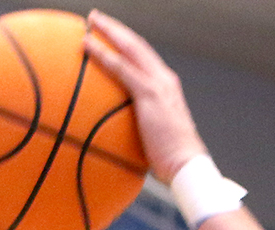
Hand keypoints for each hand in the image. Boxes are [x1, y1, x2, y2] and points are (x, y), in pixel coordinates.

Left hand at [83, 11, 207, 182]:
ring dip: (108, 32)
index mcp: (167, 87)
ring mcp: (159, 84)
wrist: (186, 166)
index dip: (127, 43)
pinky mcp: (150, 94)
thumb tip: (119, 135)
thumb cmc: (170, 160)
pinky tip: (87, 46)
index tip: (111, 36)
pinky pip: (121, 68)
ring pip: (130, 48)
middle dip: (116, 29)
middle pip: (137, 45)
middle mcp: (164, 79)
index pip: (145, 58)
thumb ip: (140, 128)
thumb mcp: (154, 138)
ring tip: (89, 23)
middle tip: (96, 19)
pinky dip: (103, 54)